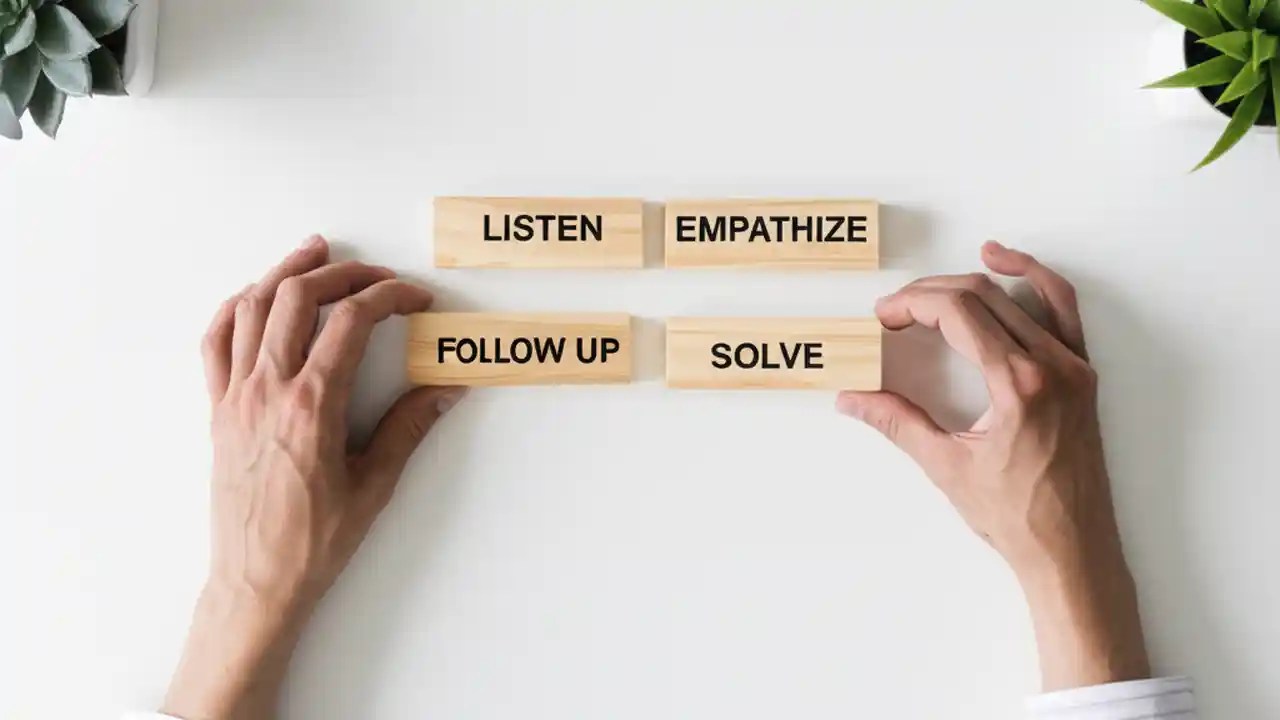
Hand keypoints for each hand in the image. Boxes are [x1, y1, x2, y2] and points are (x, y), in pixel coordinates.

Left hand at [163, 236, 466, 719]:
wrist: (256, 581)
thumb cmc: (315, 542)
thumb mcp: (375, 485)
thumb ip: (410, 428)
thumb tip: (446, 389)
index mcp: (312, 405)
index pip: (351, 321)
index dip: (389, 296)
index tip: (416, 299)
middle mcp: (268, 390)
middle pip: (298, 297)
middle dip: (343, 272)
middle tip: (376, 274)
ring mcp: (236, 396)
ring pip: (251, 307)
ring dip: (285, 272)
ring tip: (314, 254)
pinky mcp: (218, 411)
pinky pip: (215, 342)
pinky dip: (234, 308)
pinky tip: (253, 296)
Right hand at [837, 241, 1149, 690]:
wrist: (1072, 549)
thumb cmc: (1017, 516)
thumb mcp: (946, 466)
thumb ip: (898, 422)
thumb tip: (854, 398)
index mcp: (1018, 384)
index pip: (958, 312)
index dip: (913, 303)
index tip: (886, 315)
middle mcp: (1053, 366)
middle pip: (986, 296)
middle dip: (934, 293)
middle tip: (898, 310)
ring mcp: (1074, 367)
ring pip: (1027, 294)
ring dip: (982, 278)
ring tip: (949, 271)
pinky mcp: (1083, 377)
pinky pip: (1064, 311)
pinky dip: (1039, 282)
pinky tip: (1013, 271)